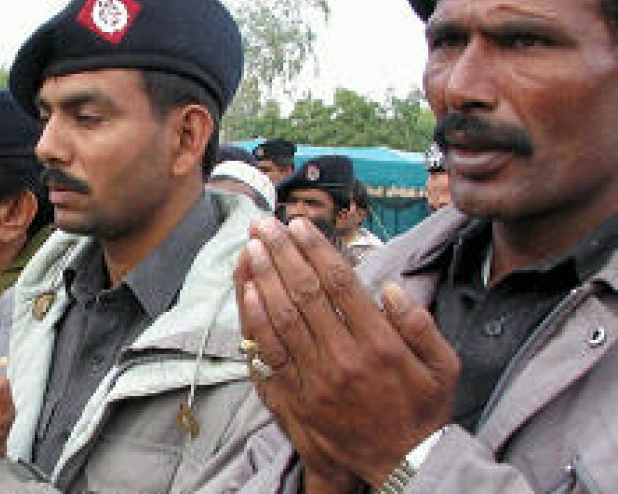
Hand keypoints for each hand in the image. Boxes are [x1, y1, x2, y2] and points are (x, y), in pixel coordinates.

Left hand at [235, 217, 458, 487]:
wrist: (400, 465)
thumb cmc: (422, 410)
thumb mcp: (443, 367)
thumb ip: (420, 325)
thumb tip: (392, 287)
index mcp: (380, 343)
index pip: (340, 284)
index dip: (316, 249)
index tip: (300, 225)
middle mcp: (344, 356)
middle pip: (305, 292)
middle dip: (282, 253)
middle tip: (266, 225)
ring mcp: (317, 377)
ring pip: (282, 317)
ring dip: (264, 277)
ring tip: (252, 246)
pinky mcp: (297, 395)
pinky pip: (270, 351)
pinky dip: (255, 319)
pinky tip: (247, 291)